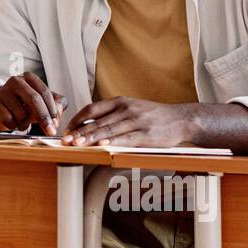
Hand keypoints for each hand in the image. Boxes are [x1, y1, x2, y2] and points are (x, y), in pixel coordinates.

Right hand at [0, 73, 63, 134]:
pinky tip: (11, 122)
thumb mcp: (41, 102)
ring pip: (22, 114)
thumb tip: (59, 110)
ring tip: (23, 124)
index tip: (56, 124)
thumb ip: (55, 104)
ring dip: (26, 125)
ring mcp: (3, 91)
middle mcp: (16, 80)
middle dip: (44, 118)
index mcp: (29, 78)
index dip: (52, 109)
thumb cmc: (24, 105)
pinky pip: (9, 120)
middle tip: (50, 132)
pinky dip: (13, 126)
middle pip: (34, 100)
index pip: (45, 92)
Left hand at [60, 96, 198, 147]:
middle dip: (79, 131)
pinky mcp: (145, 134)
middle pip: (97, 121)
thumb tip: (90, 125)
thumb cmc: (155, 116)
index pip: (92, 108)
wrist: (182, 119)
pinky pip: (124, 139)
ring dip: (90, 138)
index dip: (78, 119)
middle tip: (66, 140)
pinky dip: (111, 142)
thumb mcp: (133, 108)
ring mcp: (136, 121)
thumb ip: (114, 115)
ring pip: (108, 130)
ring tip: (77, 145)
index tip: (67, 129)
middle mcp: (126, 109)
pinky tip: (101, 146)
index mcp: (121, 102)